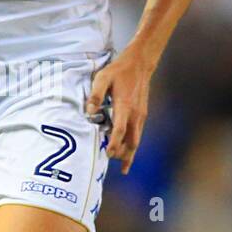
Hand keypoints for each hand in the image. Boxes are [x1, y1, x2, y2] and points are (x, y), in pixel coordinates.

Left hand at [85, 45, 154, 174]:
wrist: (140, 64)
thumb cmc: (118, 71)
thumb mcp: (102, 78)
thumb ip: (96, 95)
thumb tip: (89, 112)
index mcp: (124, 106)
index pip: (120, 129)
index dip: (114, 143)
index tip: (107, 154)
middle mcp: (135, 114)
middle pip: (131, 141)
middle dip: (121, 153)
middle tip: (110, 161)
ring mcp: (140, 116)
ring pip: (136, 140)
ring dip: (129, 153)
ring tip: (123, 167)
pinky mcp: (142, 116)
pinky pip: (138, 135)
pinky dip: (133, 147)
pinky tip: (129, 155)